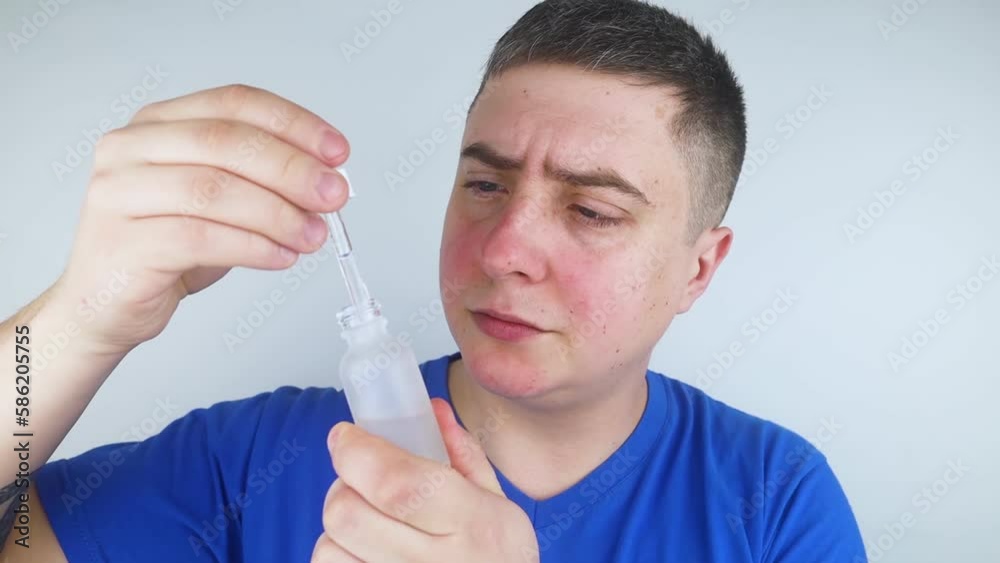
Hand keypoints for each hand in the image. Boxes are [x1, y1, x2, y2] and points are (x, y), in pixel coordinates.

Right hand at [51, 84, 350, 356]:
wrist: (107, 305)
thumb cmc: (165, 250)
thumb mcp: (221, 204)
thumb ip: (263, 184)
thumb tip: (326, 182)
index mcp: (158, 124)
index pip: (233, 103)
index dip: (293, 123)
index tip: (336, 151)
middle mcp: (131, 148)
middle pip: (225, 142)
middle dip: (292, 168)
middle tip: (333, 194)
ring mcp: (119, 193)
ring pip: (213, 190)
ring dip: (278, 213)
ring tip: (313, 234)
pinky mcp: (122, 242)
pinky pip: (200, 238)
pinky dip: (253, 247)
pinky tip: (281, 255)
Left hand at [312, 398, 538, 561]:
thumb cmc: (500, 562)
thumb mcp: (499, 508)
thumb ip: (463, 457)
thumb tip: (432, 411)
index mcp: (473, 525)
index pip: (396, 482)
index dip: (357, 451)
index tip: (346, 436)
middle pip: (348, 513)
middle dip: (344, 485)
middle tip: (359, 481)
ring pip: (328, 548)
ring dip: (339, 529)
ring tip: (367, 526)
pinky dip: (340, 556)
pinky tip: (366, 554)